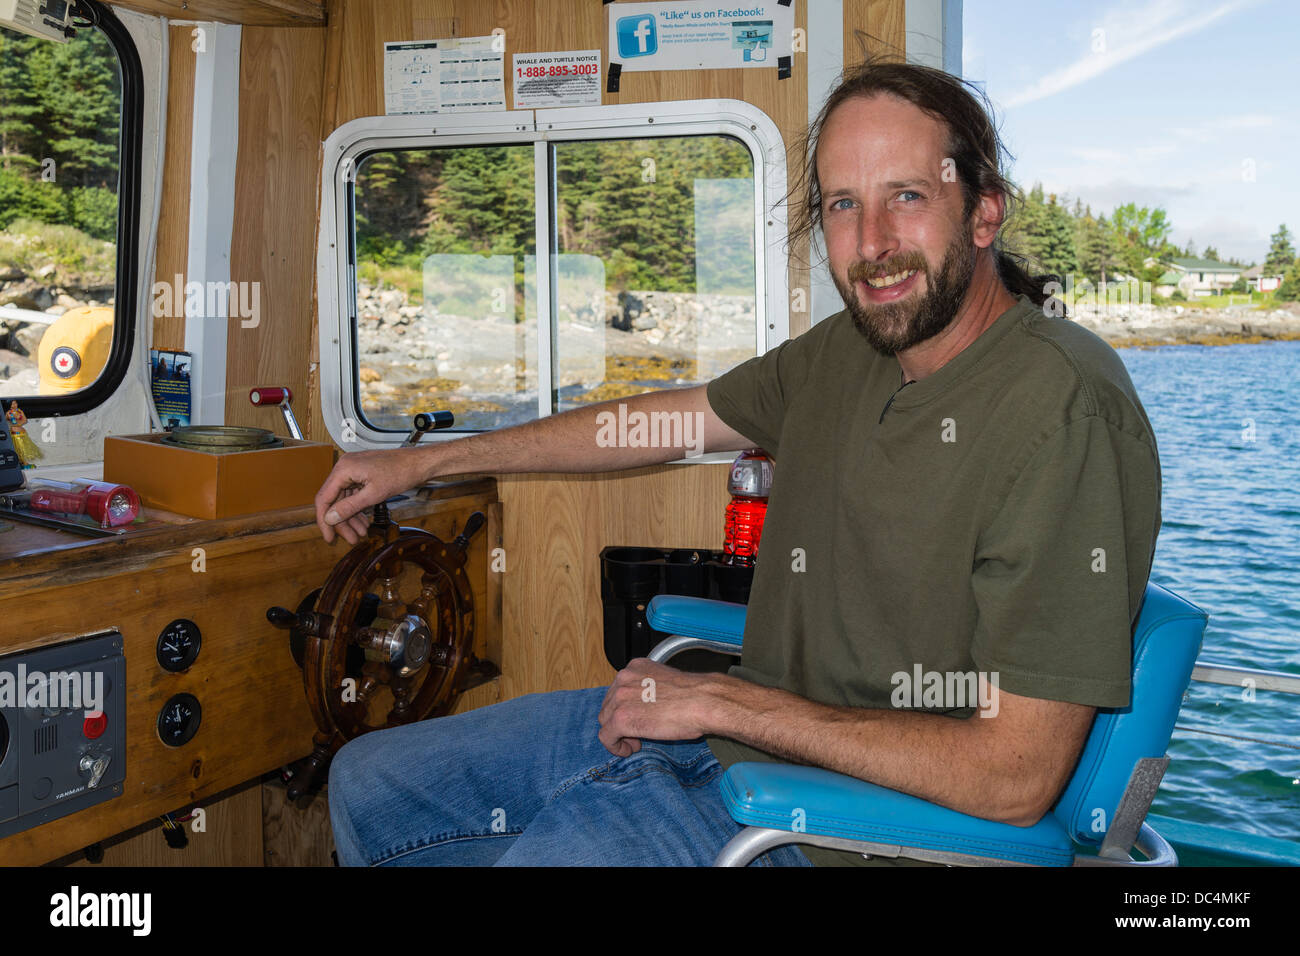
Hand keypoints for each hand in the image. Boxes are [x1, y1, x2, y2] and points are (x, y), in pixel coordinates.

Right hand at [314, 448, 429, 544]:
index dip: (324, 520)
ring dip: (351, 518)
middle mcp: (345, 467)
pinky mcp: (362, 474)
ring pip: (344, 499)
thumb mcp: (374, 494)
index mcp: (344, 469)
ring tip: (360, 534)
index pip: (324, 498)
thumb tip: (330, 518)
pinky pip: (354, 494)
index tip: (329, 537)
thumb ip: (350, 507)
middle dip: (342, 522)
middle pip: (334, 500)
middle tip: (350, 539)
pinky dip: (357, 509)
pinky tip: (364, 523)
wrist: (419, 463)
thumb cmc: (401, 472)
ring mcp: (353, 470)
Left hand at [596, 659, 726, 756]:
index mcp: (636, 667)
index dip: (626, 707)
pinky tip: (629, 750)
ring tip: (636, 742)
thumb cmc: (694, 695)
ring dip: (619, 734)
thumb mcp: (665, 683)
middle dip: (620, 720)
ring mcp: (620, 697)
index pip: (619, 689)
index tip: (638, 717)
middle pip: (609, 704)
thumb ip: (649, 689)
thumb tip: (646, 706)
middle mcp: (624, 678)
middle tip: (637, 733)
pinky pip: (606, 736)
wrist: (703, 702)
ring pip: (606, 720)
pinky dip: (615, 747)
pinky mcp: (620, 718)